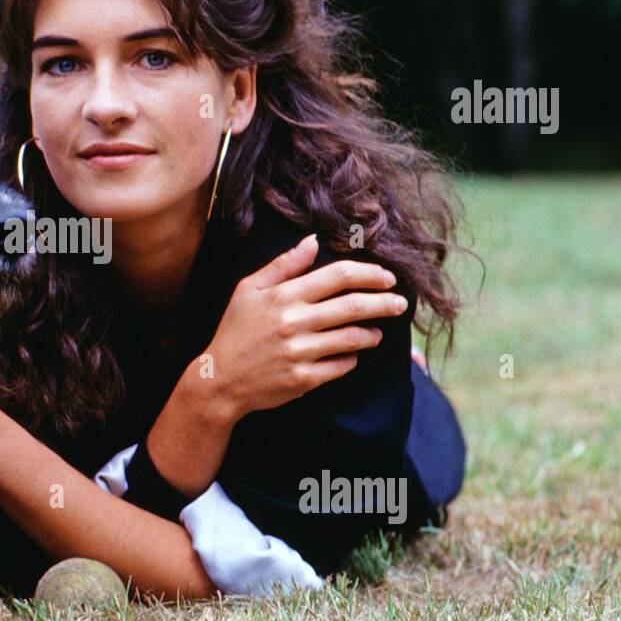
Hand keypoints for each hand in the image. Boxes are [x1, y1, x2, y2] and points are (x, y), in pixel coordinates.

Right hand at [202, 234, 408, 422]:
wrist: (219, 380)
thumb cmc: (235, 330)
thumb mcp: (249, 290)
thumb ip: (283, 265)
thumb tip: (313, 240)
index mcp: (283, 296)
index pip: (338, 276)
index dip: (369, 274)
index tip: (387, 277)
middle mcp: (294, 322)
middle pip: (353, 305)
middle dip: (384, 302)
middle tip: (400, 303)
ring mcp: (300, 352)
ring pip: (353, 337)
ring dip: (372, 333)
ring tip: (377, 331)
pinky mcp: (304, 379)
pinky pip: (342, 366)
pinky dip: (353, 358)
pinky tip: (352, 354)